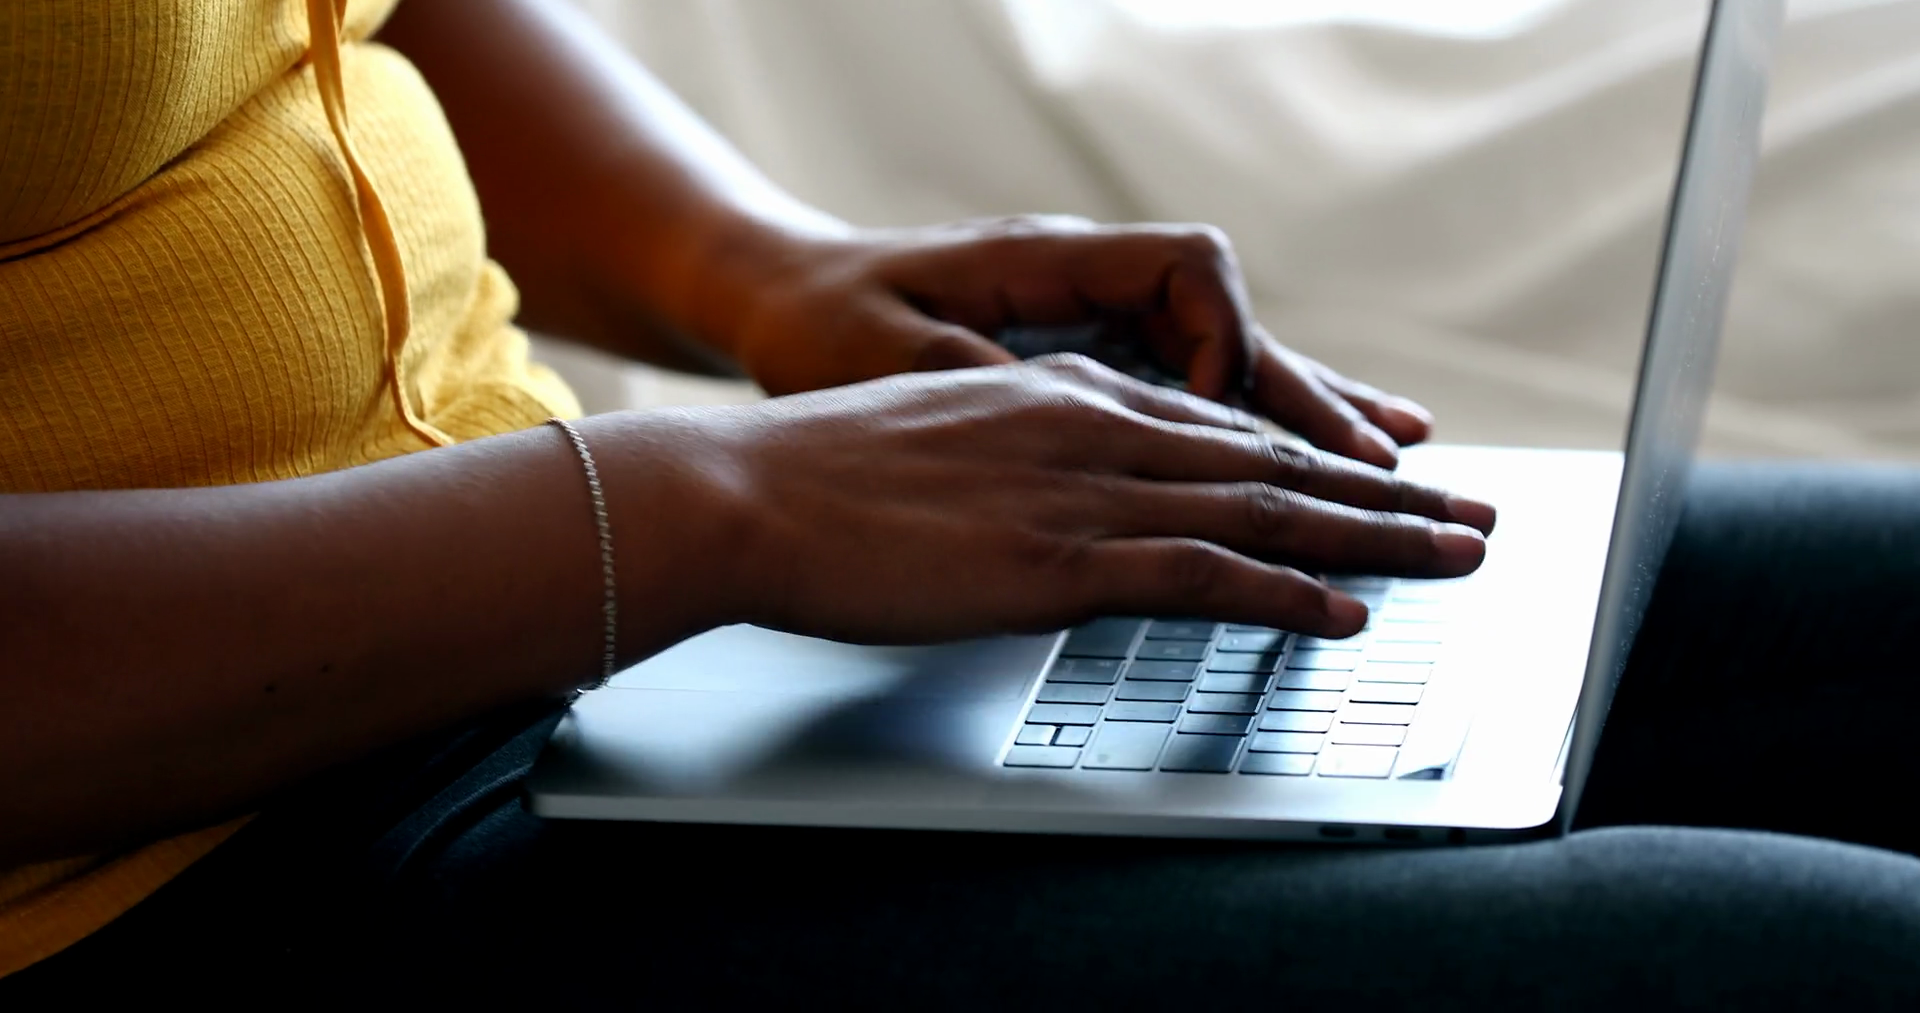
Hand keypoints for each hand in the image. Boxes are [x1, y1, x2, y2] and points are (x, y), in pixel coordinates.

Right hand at [593, 356, 1493, 645]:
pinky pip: (1202, 574)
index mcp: (1063, 399)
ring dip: (1370, 539)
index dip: (1312, 454)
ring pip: (1262, 511)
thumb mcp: (939, 446)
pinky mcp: (1059, 559)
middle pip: (1268, 460)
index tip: (1376, 475)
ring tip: (1452, 557)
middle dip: (1379, 493)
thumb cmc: (818, 478)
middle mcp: (1092, 430)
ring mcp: (1082, 492)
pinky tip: (1342, 613)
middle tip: (1467, 513)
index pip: (1219, 426)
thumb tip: (1046, 505)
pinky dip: (1283, 593)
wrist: (745, 492)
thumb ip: (1015, 466)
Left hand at [716, 216, 1433, 468]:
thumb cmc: (820, 321)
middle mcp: (1092, 287)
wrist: (776, 301)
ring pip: (1229, 372)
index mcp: (1052, 264)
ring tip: (1402, 461)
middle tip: (1402, 472)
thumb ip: (988, 379)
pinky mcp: (1084, 374)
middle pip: (1236, 334)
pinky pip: (1191, 401)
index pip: (1189, 272)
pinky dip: (1252, 436)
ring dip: (1310, 422)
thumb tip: (1077, 411)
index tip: (1223, 411)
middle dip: (1320, 406)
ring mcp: (1095, 332)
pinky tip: (1307, 468)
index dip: (1223, 341)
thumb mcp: (887, 354)